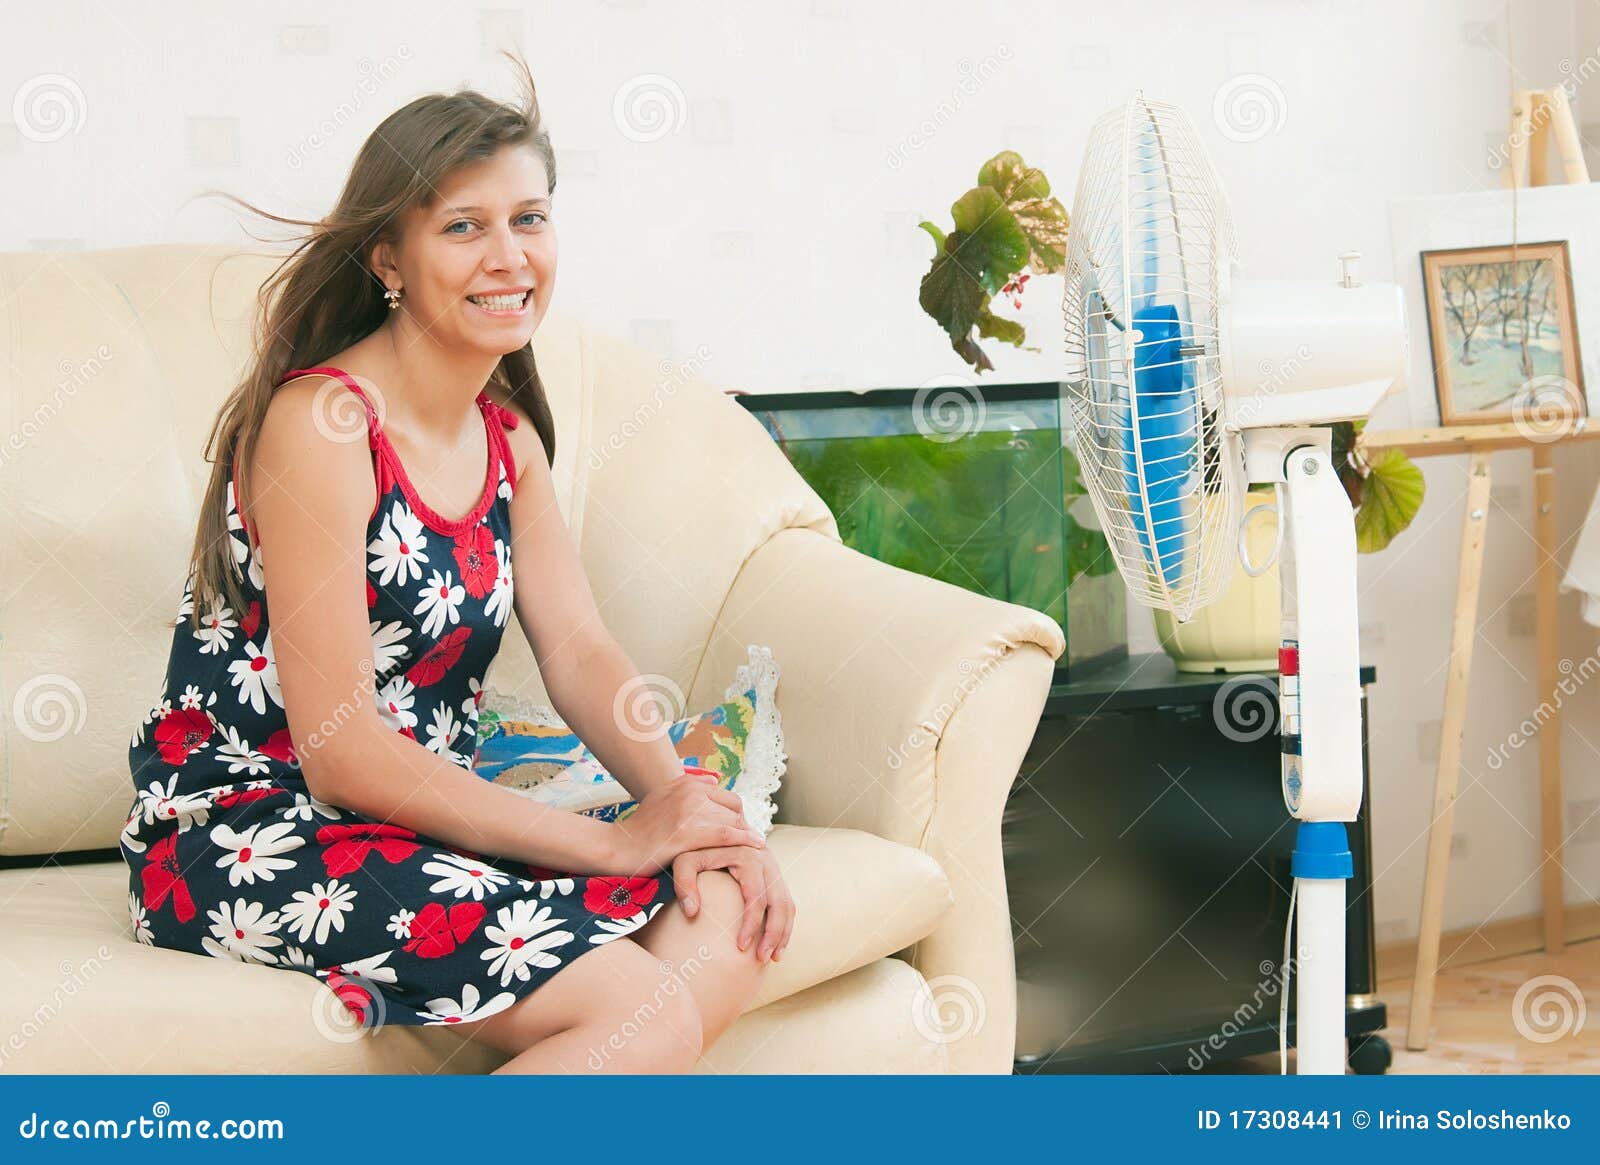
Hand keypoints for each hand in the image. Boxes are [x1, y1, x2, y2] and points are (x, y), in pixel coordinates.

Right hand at [610, 769, 764, 874]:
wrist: (619, 847)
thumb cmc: (642, 828)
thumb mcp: (663, 798)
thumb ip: (688, 787)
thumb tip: (713, 780)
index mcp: (686, 783)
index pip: (727, 797)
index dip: (738, 816)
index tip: (743, 831)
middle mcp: (689, 791)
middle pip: (733, 808)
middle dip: (745, 826)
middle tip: (752, 843)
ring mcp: (688, 811)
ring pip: (732, 821)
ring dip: (749, 836)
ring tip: (758, 848)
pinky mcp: (686, 832)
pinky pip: (726, 835)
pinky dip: (744, 841)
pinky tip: (756, 847)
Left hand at [671, 842, 793, 963]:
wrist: (711, 830)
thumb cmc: (695, 848)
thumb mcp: (683, 860)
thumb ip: (683, 883)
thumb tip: (692, 912)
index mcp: (748, 856)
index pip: (756, 898)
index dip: (751, 924)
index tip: (740, 948)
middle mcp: (766, 861)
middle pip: (779, 903)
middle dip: (773, 934)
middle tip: (762, 959)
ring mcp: (774, 868)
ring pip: (788, 904)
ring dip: (783, 933)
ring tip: (773, 958)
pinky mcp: (775, 875)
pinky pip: (787, 902)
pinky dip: (785, 924)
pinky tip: (776, 944)